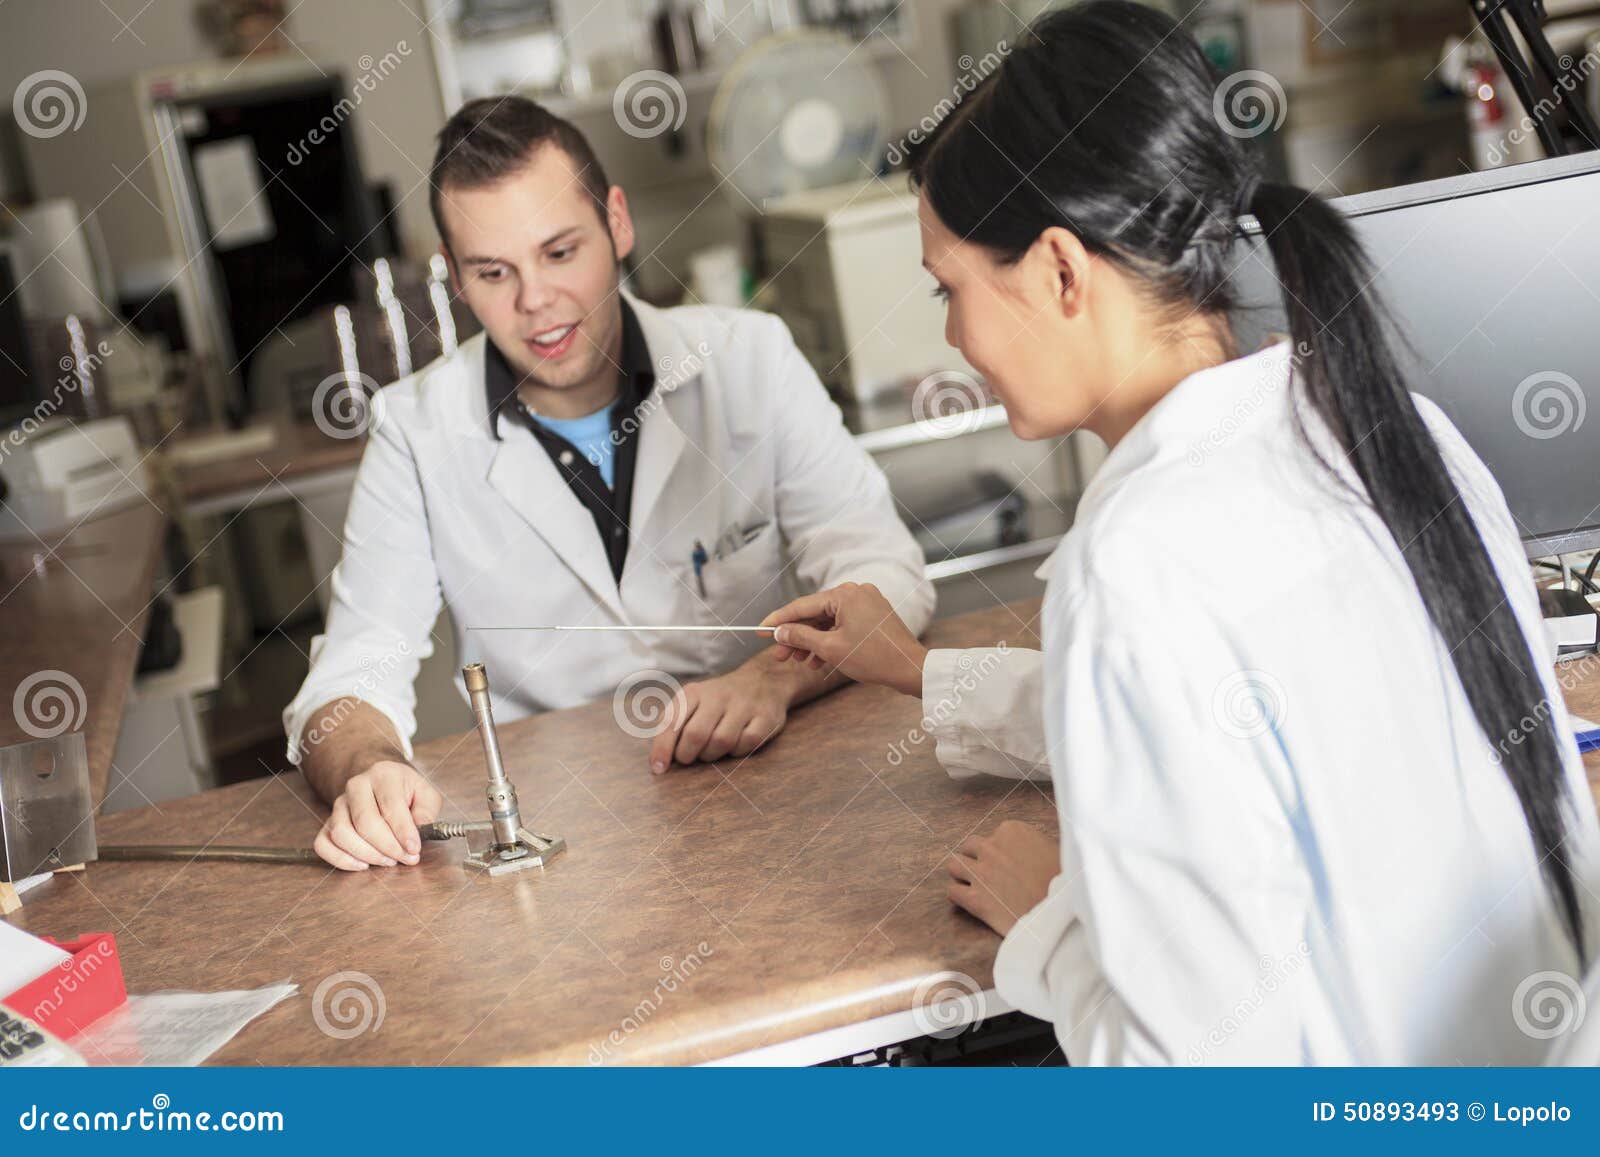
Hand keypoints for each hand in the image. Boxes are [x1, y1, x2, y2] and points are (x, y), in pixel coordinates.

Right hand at [314, 760, 442, 870]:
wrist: (382, 785)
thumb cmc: (406, 793)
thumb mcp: (425, 795)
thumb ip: (426, 811)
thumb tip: (420, 832)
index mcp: (383, 775)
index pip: (390, 805)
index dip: (403, 831)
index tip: (414, 849)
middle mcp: (356, 786)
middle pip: (365, 822)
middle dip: (387, 846)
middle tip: (405, 858)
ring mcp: (338, 805)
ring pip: (341, 834)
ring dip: (367, 854)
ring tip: (388, 861)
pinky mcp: (327, 823)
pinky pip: (322, 844)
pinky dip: (340, 859)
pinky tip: (363, 865)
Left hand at [647, 665, 789, 771]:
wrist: (763, 680)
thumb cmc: (718, 700)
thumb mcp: (692, 702)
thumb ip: (672, 726)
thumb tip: (658, 761)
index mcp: (694, 692)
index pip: (672, 721)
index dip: (662, 748)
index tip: (658, 768)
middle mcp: (718, 696)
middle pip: (696, 734)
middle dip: (688, 754)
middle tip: (689, 758)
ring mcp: (744, 706)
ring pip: (721, 741)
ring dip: (712, 755)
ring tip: (711, 750)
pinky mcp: (765, 718)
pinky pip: (747, 743)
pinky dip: (738, 751)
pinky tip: (735, 745)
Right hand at [761, 582, 926, 697]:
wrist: (910, 668)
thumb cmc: (874, 658)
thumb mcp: (830, 649)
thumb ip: (801, 637)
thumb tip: (779, 632)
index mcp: (844, 594)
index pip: (801, 606)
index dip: (778, 621)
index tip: (759, 631)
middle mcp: (855, 592)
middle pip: (815, 614)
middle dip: (796, 636)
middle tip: (779, 655)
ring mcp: (866, 602)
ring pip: (828, 621)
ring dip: (812, 641)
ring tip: (799, 661)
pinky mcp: (872, 615)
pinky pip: (843, 625)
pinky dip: (830, 640)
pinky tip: (819, 660)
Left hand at [946, 820, 1059, 935]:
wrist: (1064, 916)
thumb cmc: (1066, 884)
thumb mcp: (1055, 849)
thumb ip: (1033, 843)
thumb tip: (1028, 847)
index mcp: (1012, 831)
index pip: (994, 835)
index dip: (1000, 851)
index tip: (1009, 864)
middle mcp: (992, 847)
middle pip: (970, 846)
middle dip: (977, 859)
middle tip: (990, 875)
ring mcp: (981, 872)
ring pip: (954, 865)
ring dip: (962, 874)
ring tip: (976, 886)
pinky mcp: (975, 900)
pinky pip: (952, 891)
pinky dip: (959, 896)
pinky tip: (971, 902)